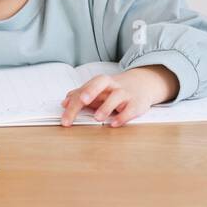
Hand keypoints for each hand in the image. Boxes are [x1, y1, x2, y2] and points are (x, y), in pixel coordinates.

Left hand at [59, 66, 178, 127]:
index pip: (86, 87)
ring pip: (117, 96)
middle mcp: (113, 86)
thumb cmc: (115, 91)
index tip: (64, 107)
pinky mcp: (137, 104)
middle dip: (91, 90)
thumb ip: (82, 96)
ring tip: (97, 118)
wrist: (142, 85)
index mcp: (102, 82)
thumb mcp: (99, 91)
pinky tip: (114, 123)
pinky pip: (131, 109)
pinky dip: (123, 117)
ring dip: (106, 107)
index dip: (76, 97)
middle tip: (83, 100)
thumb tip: (64, 102)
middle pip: (101, 82)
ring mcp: (126, 94)